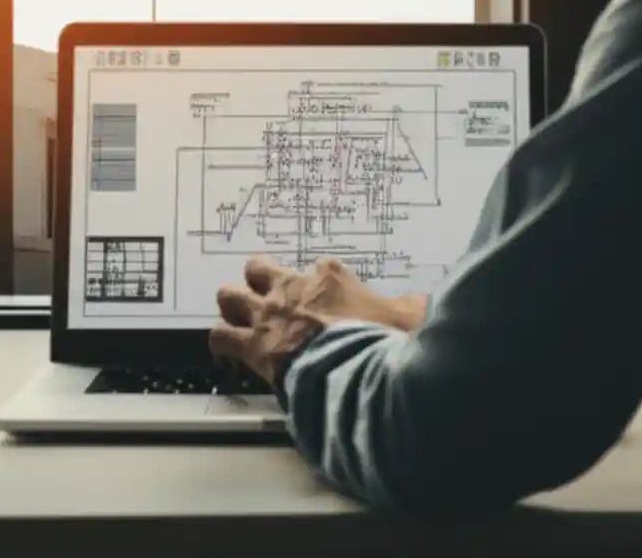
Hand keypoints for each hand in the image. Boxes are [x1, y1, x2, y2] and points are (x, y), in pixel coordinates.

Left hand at [209, 256, 427, 384]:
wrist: (357, 372)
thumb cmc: (384, 341)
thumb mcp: (412, 316)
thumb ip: (412, 306)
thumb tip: (422, 303)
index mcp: (329, 276)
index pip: (317, 268)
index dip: (318, 285)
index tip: (326, 304)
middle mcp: (293, 287)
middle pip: (258, 269)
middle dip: (259, 281)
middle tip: (267, 301)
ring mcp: (268, 314)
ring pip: (229, 295)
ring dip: (233, 307)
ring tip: (239, 322)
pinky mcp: (252, 344)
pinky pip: (220, 336)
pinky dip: (222, 343)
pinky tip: (228, 354)